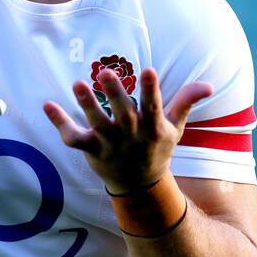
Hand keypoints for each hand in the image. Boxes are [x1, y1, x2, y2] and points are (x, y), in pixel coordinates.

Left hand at [43, 67, 212, 193]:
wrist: (139, 186)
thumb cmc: (157, 148)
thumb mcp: (175, 127)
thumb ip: (186, 102)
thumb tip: (208, 85)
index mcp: (152, 128)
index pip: (154, 106)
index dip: (152, 89)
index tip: (149, 70)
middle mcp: (130, 136)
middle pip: (122, 114)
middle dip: (114, 93)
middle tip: (105, 72)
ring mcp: (110, 144)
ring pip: (96, 124)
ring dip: (86, 105)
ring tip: (77, 83)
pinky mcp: (91, 150)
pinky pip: (73, 138)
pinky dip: (59, 123)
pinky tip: (47, 104)